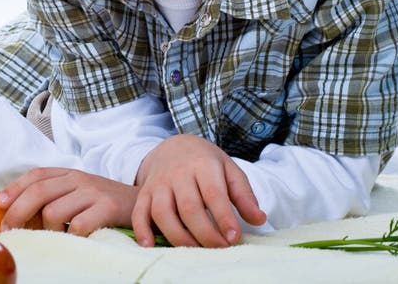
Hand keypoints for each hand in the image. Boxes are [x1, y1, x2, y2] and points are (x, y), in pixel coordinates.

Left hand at [0, 167, 137, 236]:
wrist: (144, 202)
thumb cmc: (103, 203)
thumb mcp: (78, 192)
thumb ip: (54, 195)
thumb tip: (15, 209)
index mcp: (69, 173)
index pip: (36, 175)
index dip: (15, 188)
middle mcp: (79, 179)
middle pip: (39, 192)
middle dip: (18, 211)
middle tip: (10, 229)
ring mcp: (93, 192)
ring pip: (54, 211)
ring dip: (46, 229)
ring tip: (50, 237)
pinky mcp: (107, 208)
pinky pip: (78, 225)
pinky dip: (69, 236)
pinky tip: (71, 240)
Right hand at [132, 134, 265, 247]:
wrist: (174, 146)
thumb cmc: (206, 162)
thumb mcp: (229, 170)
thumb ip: (243, 195)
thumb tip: (259, 219)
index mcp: (203, 165)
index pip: (213, 194)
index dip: (223, 218)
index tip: (234, 238)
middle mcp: (178, 173)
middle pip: (189, 207)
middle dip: (205, 233)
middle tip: (220, 249)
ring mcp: (159, 183)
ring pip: (163, 212)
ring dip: (178, 236)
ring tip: (195, 251)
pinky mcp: (144, 192)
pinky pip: (139, 211)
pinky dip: (141, 229)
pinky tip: (149, 245)